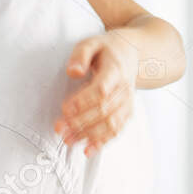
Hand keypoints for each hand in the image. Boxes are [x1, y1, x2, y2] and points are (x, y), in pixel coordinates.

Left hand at [56, 29, 137, 153]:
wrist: (133, 54)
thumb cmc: (107, 49)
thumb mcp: (92, 42)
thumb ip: (81, 54)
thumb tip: (73, 72)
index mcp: (116, 70)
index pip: (101, 89)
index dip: (83, 101)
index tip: (64, 109)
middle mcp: (124, 89)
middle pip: (104, 110)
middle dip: (80, 122)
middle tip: (60, 129)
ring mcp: (127, 103)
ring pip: (110, 123)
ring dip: (89, 135)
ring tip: (68, 141)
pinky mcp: (126, 113)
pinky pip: (116, 130)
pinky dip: (102, 142)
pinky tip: (87, 151)